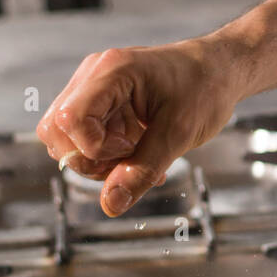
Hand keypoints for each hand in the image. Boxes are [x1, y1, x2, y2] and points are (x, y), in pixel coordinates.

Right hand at [36, 36, 245, 215]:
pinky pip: (85, 138)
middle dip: (90, 159)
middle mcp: (94, 76)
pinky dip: (107, 155)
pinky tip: (138, 153)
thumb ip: (142, 171)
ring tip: (139, 156)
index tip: (130, 149)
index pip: (69, 119)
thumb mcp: (179, 134)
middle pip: (56, 131)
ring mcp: (94, 88)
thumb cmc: (206, 88)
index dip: (94, 148)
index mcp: (112, 71)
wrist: (219, 71)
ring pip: (65, 139)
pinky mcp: (101, 102)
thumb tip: (111, 205)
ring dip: (98, 160)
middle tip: (132, 159)